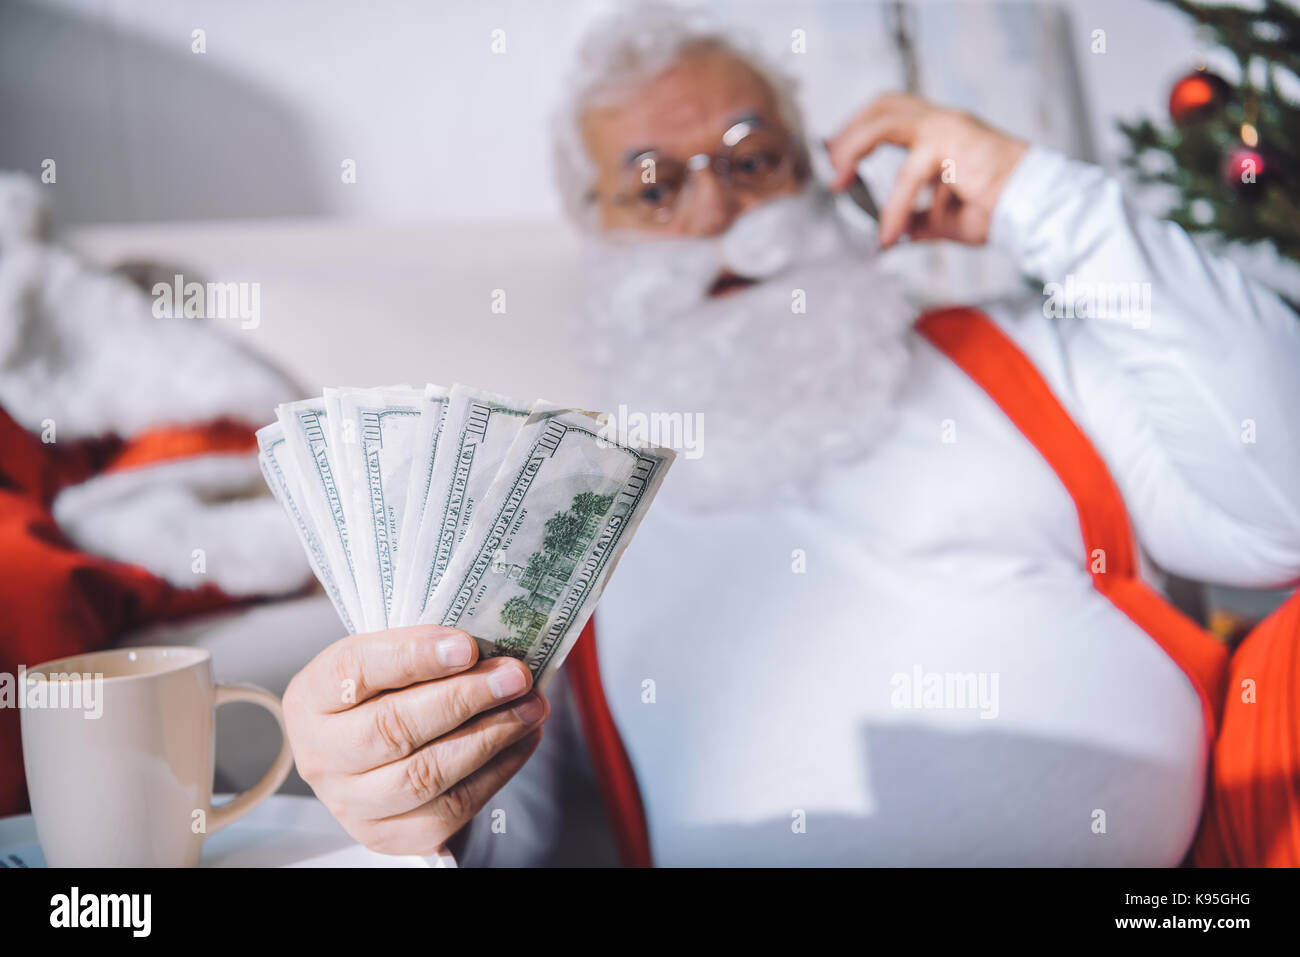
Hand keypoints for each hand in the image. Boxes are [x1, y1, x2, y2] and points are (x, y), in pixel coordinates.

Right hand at [282, 625, 546, 856]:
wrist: (372, 754)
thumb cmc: (384, 692)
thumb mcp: (385, 658)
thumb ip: (423, 648)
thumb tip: (489, 643)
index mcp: (310, 697)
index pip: (355, 670)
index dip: (413, 655)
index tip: (467, 645)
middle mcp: (320, 755)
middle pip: (393, 728)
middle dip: (464, 698)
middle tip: (514, 675)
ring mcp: (351, 803)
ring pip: (425, 774)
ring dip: (489, 736)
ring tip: (530, 706)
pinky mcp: (390, 835)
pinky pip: (451, 807)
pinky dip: (497, 770)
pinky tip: (523, 738)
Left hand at [826, 92, 1028, 247]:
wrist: (1034, 209)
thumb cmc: (997, 210)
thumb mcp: (944, 218)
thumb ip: (916, 221)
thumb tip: (894, 236)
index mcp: (942, 130)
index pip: (891, 111)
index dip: (860, 128)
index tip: (838, 158)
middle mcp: (943, 121)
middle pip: (883, 104)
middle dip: (850, 131)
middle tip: (833, 165)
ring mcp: (947, 127)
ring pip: (884, 121)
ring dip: (854, 149)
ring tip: (840, 182)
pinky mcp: (951, 143)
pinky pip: (908, 174)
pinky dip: (893, 207)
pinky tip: (888, 234)